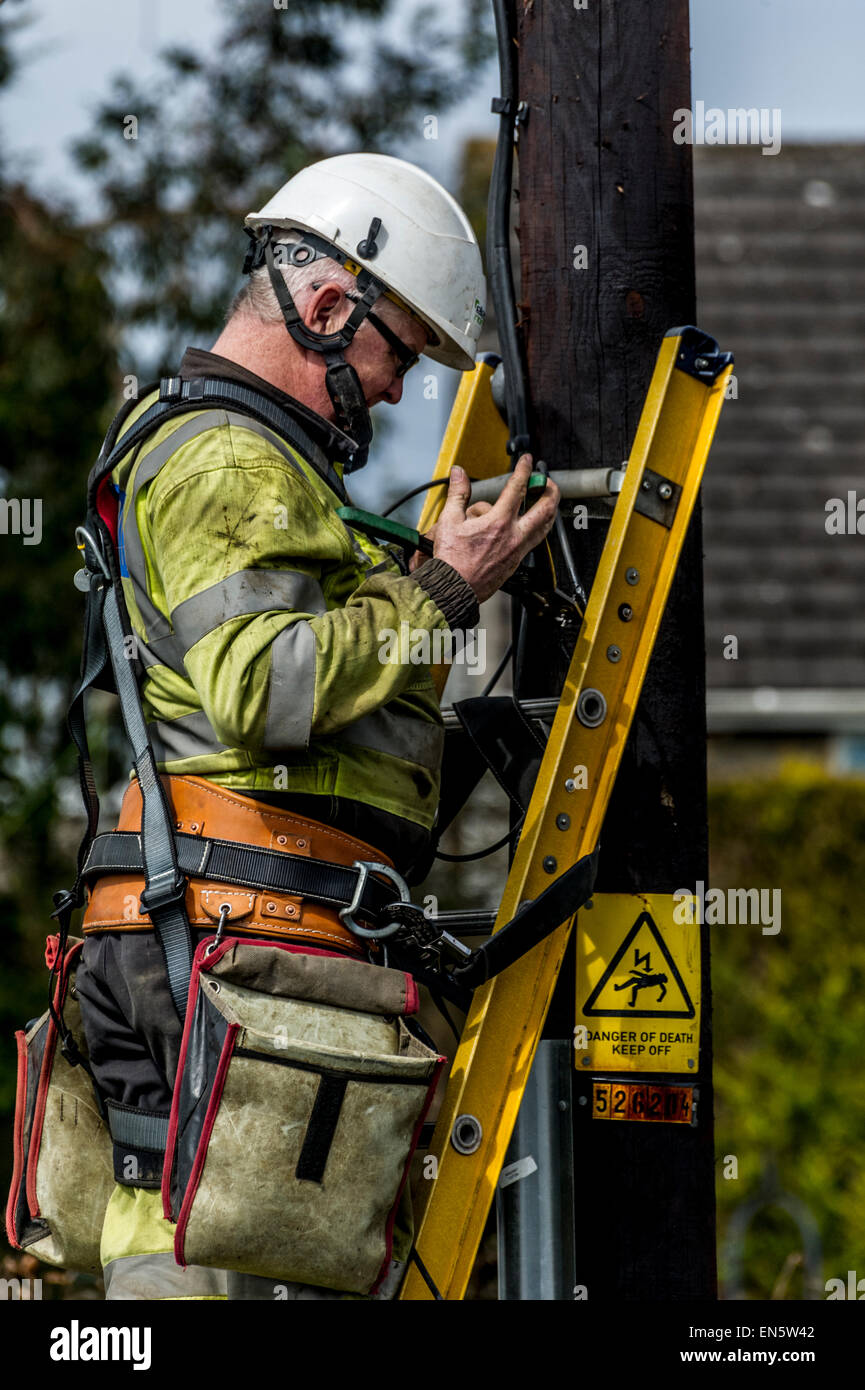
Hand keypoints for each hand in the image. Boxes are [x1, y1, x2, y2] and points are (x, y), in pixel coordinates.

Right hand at [430, 456, 558, 603]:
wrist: (454, 588)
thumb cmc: (451, 560)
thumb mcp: (449, 520)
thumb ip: (458, 493)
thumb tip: (460, 474)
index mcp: (498, 522)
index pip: (517, 488)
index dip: (524, 470)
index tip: (527, 461)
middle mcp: (513, 536)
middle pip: (544, 508)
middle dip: (550, 490)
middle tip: (547, 481)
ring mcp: (517, 551)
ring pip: (544, 527)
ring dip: (549, 511)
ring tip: (548, 502)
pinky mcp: (516, 563)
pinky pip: (534, 542)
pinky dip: (538, 529)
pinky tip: (534, 526)